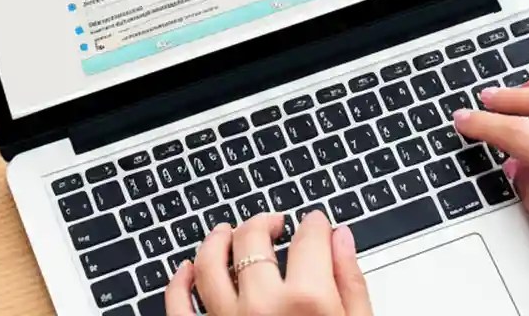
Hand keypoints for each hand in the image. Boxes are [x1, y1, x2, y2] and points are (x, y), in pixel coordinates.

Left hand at [164, 211, 372, 315]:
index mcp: (307, 300)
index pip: (309, 238)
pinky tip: (186, 270)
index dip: (315, 224)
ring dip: (216, 240)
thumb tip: (342, 239)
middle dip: (265, 221)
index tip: (316, 223)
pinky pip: (178, 306)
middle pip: (253, 239)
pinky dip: (178, 283)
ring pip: (208, 263)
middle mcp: (262, 306)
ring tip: (227, 232)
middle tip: (273, 222)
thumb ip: (350, 283)